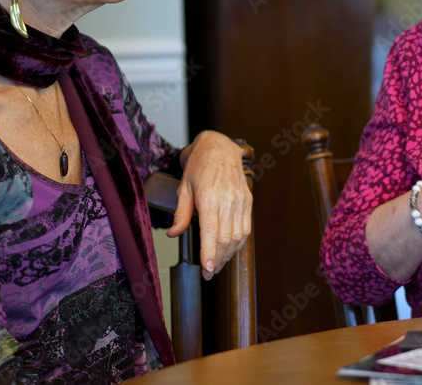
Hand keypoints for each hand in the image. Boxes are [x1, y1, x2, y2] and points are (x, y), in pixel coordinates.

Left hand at [166, 131, 252, 279]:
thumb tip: (173, 234)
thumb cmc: (199, 166)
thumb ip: (181, 214)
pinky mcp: (248, 202)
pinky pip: (245, 229)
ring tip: (217, 265)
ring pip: (238, 237)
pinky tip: (228, 251)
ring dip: (228, 255)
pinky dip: (238, 244)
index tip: (207, 270)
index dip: (209, 254)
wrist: (220, 148)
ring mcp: (241, 201)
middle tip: (207, 274)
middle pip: (226, 239)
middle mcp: (228, 200)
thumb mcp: (183, 188)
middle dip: (217, 260)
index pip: (211, 232)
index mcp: (210, 196)